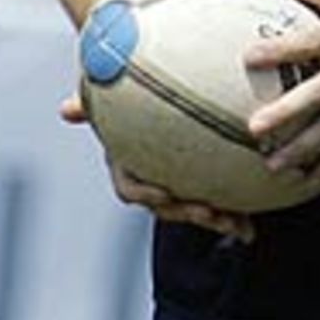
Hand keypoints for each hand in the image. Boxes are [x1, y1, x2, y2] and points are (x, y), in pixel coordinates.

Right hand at [60, 92, 253, 241]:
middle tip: (210, 212)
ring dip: (218, 220)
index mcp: (131, 164)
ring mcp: (181, 186)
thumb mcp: (119, 93)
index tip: (163, 191)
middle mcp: (155, 179)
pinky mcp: (208, 186)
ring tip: (240, 226)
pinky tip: (255, 225)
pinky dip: (237, 215)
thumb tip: (64, 109)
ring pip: (197, 210)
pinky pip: (222, 204)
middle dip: (189, 212)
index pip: (130, 185)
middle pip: (168, 205)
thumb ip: (95, 101)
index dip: (145, 192)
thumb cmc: (137, 94)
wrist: (169, 96)